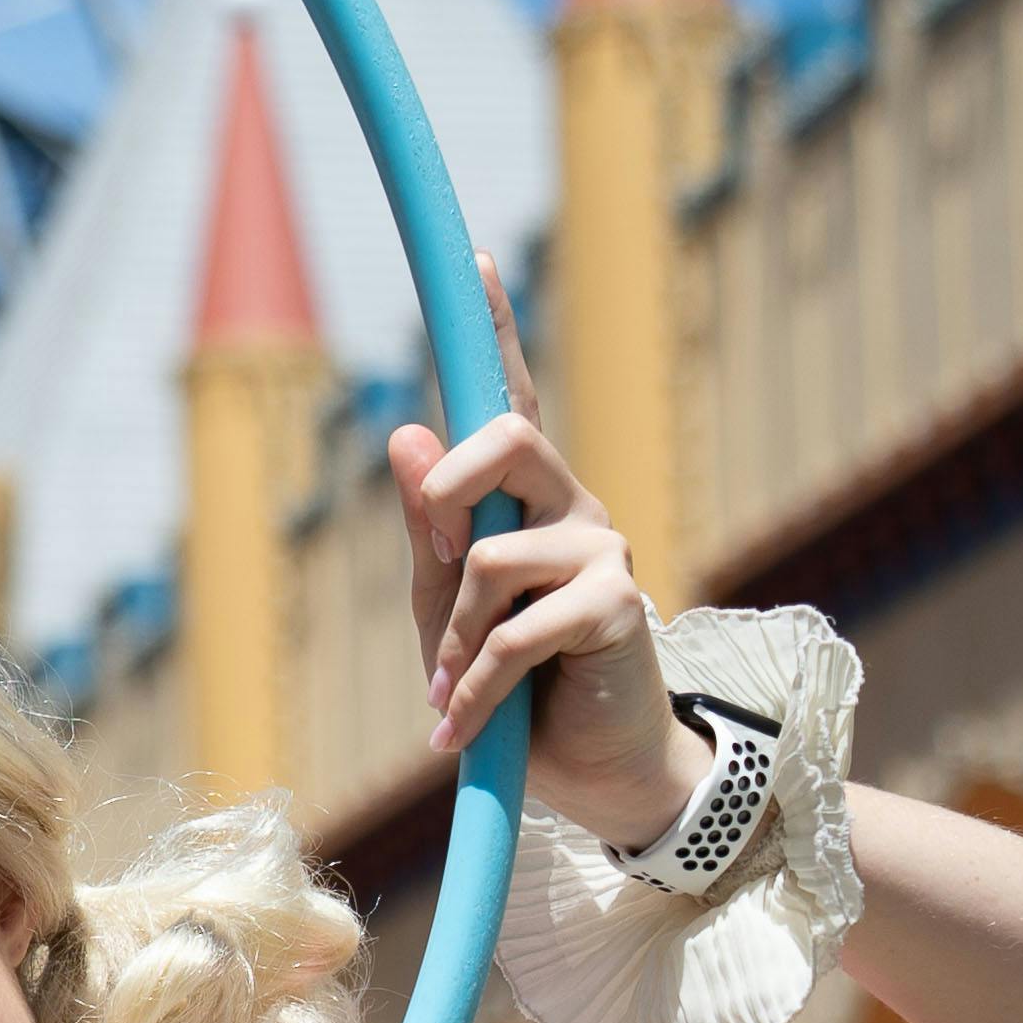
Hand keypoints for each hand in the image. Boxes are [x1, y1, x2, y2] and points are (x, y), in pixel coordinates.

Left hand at [384, 259, 696, 848]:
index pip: (509, 398)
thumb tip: (405, 430)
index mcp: (525, 496)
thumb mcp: (443, 604)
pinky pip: (511, 632)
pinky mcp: (617, 608)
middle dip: (448, 494)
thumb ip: (425, 526)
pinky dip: (470, 689)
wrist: (585, 767)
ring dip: (451, 640)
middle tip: (436, 567)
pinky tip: (462, 726)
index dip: (494, 328)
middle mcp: (572, 505)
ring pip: (489, 557)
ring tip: (451, 690)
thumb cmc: (504, 678)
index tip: (474, 255)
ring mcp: (603, 551)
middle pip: (506, 440)